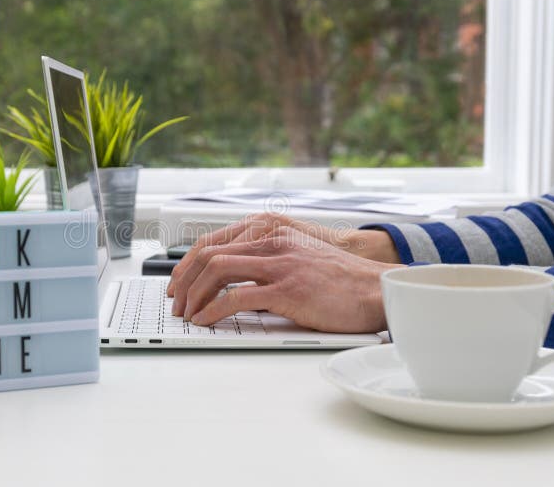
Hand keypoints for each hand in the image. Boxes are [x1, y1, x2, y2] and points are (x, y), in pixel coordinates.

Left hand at [167, 212, 399, 297]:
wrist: (376, 289)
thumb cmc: (342, 282)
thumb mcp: (300, 260)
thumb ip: (270, 264)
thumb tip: (236, 287)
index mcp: (273, 233)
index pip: (215, 241)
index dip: (189, 263)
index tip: (179, 282)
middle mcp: (273, 242)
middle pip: (209, 254)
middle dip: (184, 280)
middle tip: (176, 302)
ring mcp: (280, 264)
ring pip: (217, 270)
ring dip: (194, 294)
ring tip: (187, 313)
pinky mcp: (287, 289)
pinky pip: (236, 298)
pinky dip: (214, 310)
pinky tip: (207, 320)